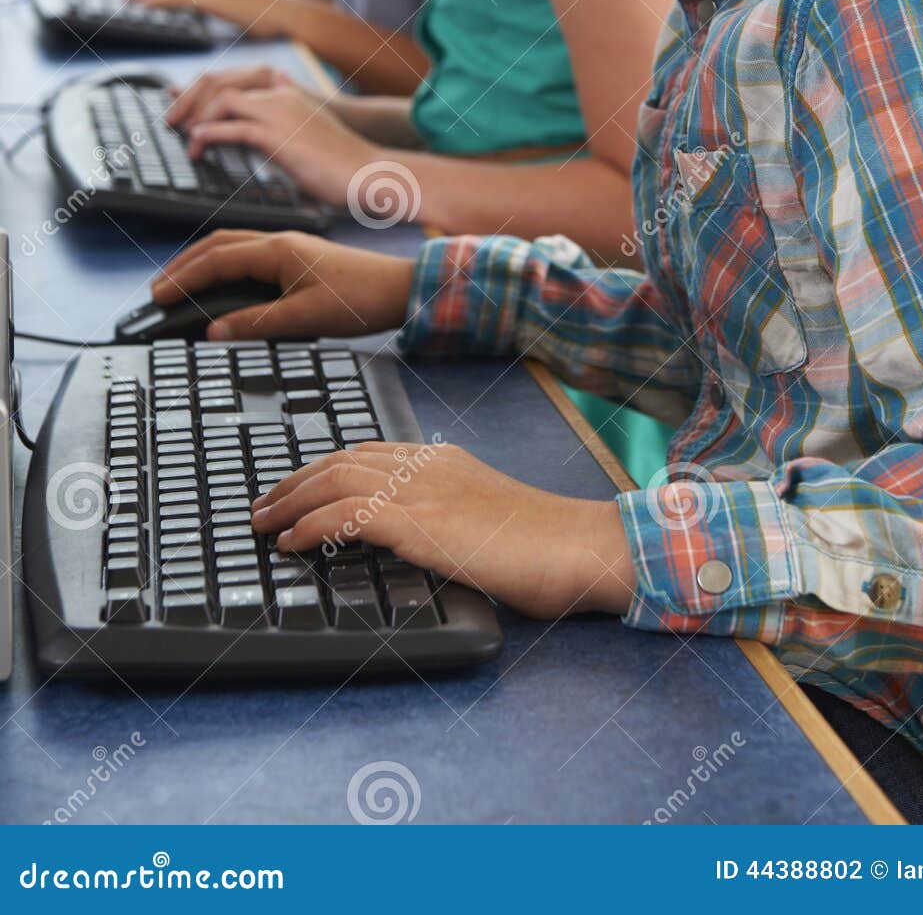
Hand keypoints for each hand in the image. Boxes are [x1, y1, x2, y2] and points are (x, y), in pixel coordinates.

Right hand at [152, 228, 414, 339]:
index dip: (183, 279)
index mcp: (277, 250)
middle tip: (157, 291)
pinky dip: (225, 265)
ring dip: (202, 262)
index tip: (157, 298)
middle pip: (217, 245)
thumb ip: (257, 324)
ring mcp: (290, 247)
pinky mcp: (299, 258)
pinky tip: (223, 284)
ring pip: (233, 246)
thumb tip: (213, 332)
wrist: (401, 288)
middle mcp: (279, 242)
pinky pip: (249, 254)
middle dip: (183, 266)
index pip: (216, 260)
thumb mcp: (306, 318)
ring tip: (180, 284)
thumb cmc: (361, 299)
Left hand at [176, 77, 369, 204]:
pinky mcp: (277, 136)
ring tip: (183, 138)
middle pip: (219, 83)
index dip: (200, 87)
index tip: (176, 98)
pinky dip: (209, 135)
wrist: (368, 170)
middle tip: (170, 120)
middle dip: (189, 100)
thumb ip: (291, 108)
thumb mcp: (313, 125)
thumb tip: (279, 87)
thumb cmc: (343, 158)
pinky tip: (197, 144)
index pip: (232, 79)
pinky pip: (233, 128)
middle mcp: (279, 95)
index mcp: (285, 92)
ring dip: (195, 118)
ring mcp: (278, 113)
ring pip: (221, 101)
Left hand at [251, 444, 636, 619]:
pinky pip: (348, 513)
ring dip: (289, 501)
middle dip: (293, 481)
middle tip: (262, 506)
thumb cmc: (547, 548)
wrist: (582, 547)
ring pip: (335, 479)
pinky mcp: (422, 521)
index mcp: (443, 461)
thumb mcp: (484, 524)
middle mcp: (428, 465)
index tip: (293, 491)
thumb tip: (414, 543)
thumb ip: (446, 521)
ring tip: (263, 523)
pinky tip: (291, 542)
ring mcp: (424, 489)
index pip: (365, 453)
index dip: (321, 470)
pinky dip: (309, 526)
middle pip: (340, 459)